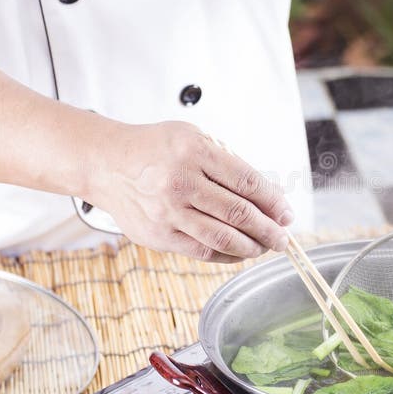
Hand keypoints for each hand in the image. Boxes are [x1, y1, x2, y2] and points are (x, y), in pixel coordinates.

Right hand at [87, 120, 292, 261]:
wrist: (106, 164)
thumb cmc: (153, 149)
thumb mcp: (193, 137)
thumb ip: (227, 163)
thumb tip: (268, 195)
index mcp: (195, 151)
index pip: (247, 181)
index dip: (273, 201)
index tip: (286, 212)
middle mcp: (182, 182)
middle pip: (240, 212)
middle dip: (270, 229)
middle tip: (284, 236)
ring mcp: (169, 212)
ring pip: (224, 237)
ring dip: (253, 246)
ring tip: (266, 247)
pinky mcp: (160, 236)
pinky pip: (203, 251)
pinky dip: (227, 255)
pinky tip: (240, 252)